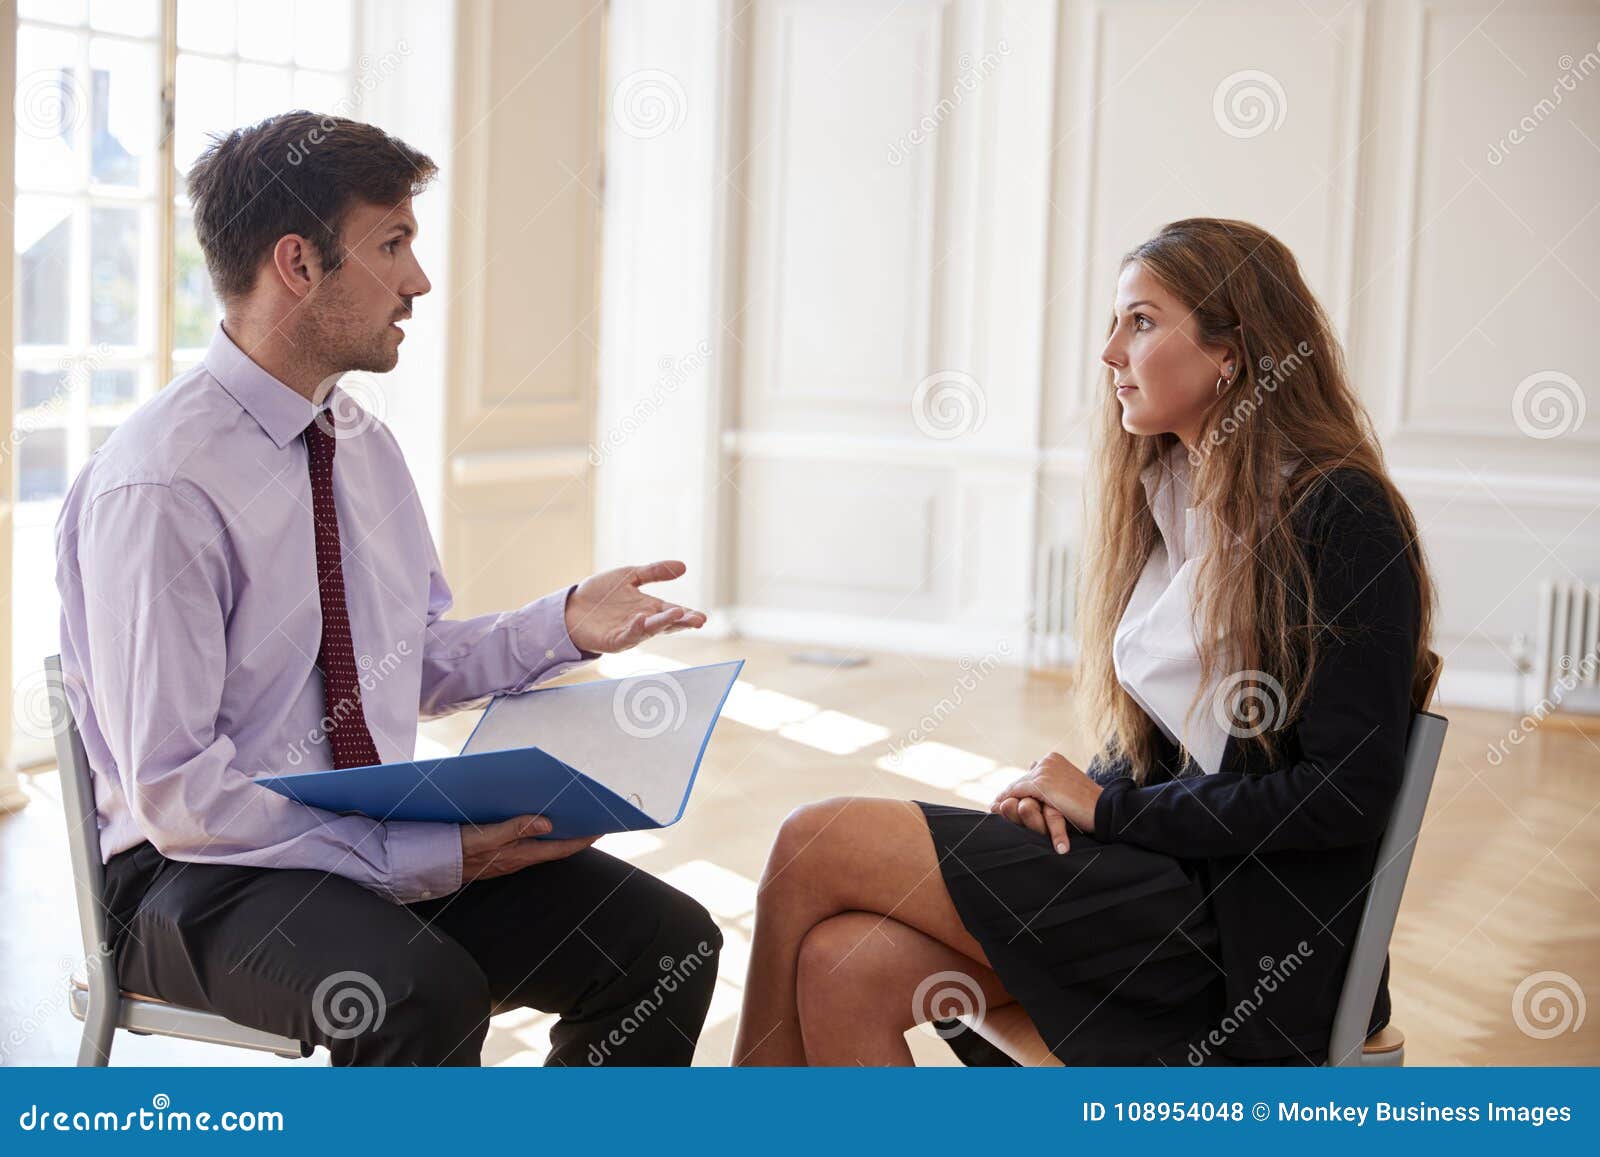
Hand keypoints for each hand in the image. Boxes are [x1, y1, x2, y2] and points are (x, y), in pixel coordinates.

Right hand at [460, 814, 598, 881]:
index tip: (601, 830)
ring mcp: (510, 859)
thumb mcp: (487, 835)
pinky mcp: (500, 856)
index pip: (560, 848)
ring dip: (558, 835)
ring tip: (571, 820)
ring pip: (542, 847)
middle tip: (590, 820)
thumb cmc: (459, 849)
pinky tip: (539, 825)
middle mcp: (519, 858)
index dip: (582, 840)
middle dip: (574, 836)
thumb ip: (516, 828)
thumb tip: (549, 823)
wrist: (435, 865)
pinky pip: (528, 845)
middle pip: (555, 848)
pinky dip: (540, 835)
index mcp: (521, 853)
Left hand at [564, 561, 707, 653]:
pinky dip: (635, 628)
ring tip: (677, 614)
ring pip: (650, 629)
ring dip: (663, 623)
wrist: (571, 606)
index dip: (688, 614)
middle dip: (682, 622)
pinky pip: (627, 636)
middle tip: (698, 621)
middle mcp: (643, 621)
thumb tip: (684, 566)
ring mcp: (629, 632)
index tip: (702, 617)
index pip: (673, 611)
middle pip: (667, 623)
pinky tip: (641, 618)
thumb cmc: (601, 594)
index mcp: (650, 607)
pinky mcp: (613, 640)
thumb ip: (655, 572)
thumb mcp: (630, 576)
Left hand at [991, 752, 1102, 850]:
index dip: (1017, 788)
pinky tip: (998, 809)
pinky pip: (1016, 792)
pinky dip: (1007, 801)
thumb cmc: (1089, 804)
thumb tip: (1033, 782)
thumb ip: (1051, 783)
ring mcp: (1044, 770)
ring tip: (994, 808)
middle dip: (1009, 793)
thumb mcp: (1067, 788)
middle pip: (1021, 779)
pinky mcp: (1040, 783)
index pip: (1030, 774)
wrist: (1103, 809)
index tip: (1003, 799)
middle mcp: (1048, 760)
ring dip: (1006, 799)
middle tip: (994, 805)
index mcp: (1054, 759)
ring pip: (1017, 786)